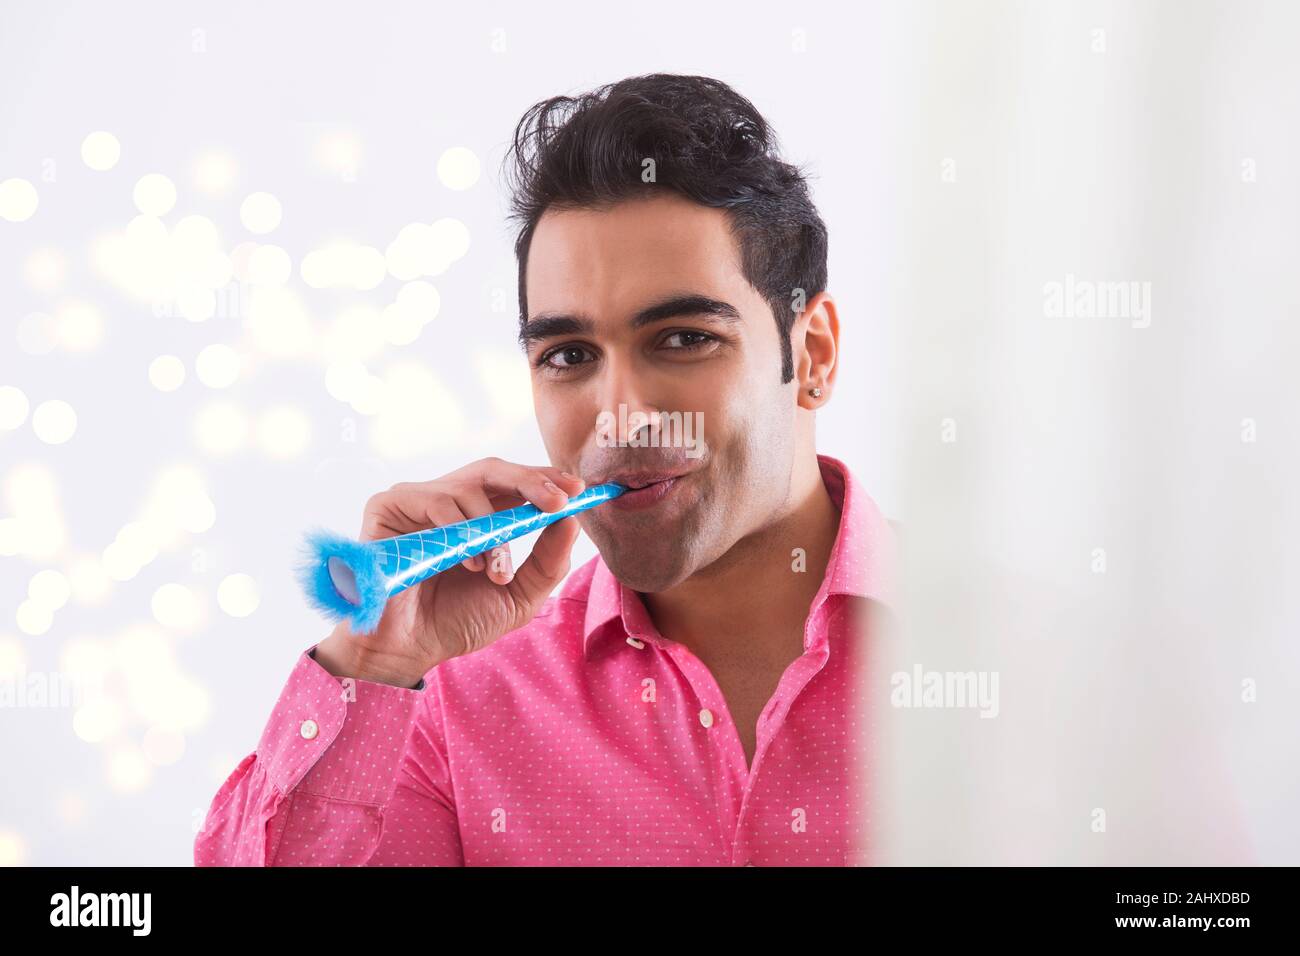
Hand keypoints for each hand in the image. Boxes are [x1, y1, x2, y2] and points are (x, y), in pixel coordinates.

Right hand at [313, 457, 584, 686]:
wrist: (409, 649)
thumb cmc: (459, 621)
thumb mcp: (519, 595)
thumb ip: (548, 561)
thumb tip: (573, 520)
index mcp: (479, 514)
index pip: (515, 483)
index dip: (546, 480)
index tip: (578, 491)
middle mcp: (448, 500)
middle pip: (493, 469)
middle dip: (531, 481)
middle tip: (558, 502)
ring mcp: (416, 500)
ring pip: (467, 487)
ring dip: (492, 530)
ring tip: (496, 572)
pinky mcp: (387, 507)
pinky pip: (433, 500)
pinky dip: (458, 529)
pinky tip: (467, 564)